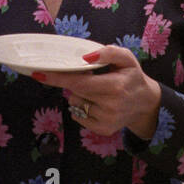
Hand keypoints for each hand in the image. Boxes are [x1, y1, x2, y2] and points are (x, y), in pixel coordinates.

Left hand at [33, 46, 161, 140]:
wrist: (145, 103)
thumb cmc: (132, 77)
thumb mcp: (127, 58)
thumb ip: (109, 53)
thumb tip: (86, 57)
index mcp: (115, 87)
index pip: (79, 82)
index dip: (57, 78)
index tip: (38, 74)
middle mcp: (110, 106)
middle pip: (75, 92)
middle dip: (72, 82)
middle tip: (87, 76)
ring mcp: (106, 120)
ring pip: (75, 104)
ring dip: (80, 95)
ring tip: (98, 92)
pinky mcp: (103, 130)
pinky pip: (79, 116)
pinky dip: (83, 108)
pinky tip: (98, 103)